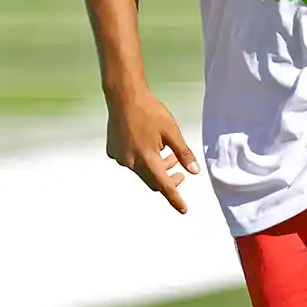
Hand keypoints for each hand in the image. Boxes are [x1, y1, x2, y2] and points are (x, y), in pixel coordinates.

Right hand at [106, 90, 199, 213]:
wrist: (124, 96)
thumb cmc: (149, 111)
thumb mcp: (172, 131)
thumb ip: (183, 153)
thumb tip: (194, 171)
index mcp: (147, 158)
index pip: (164, 186)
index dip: (175, 199)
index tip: (183, 209)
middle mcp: (131, 162)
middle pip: (152, 181)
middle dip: (167, 180)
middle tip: (180, 173)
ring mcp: (120, 158)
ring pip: (141, 172)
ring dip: (156, 168)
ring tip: (167, 153)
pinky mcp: (113, 151)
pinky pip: (130, 162)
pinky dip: (142, 160)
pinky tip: (147, 145)